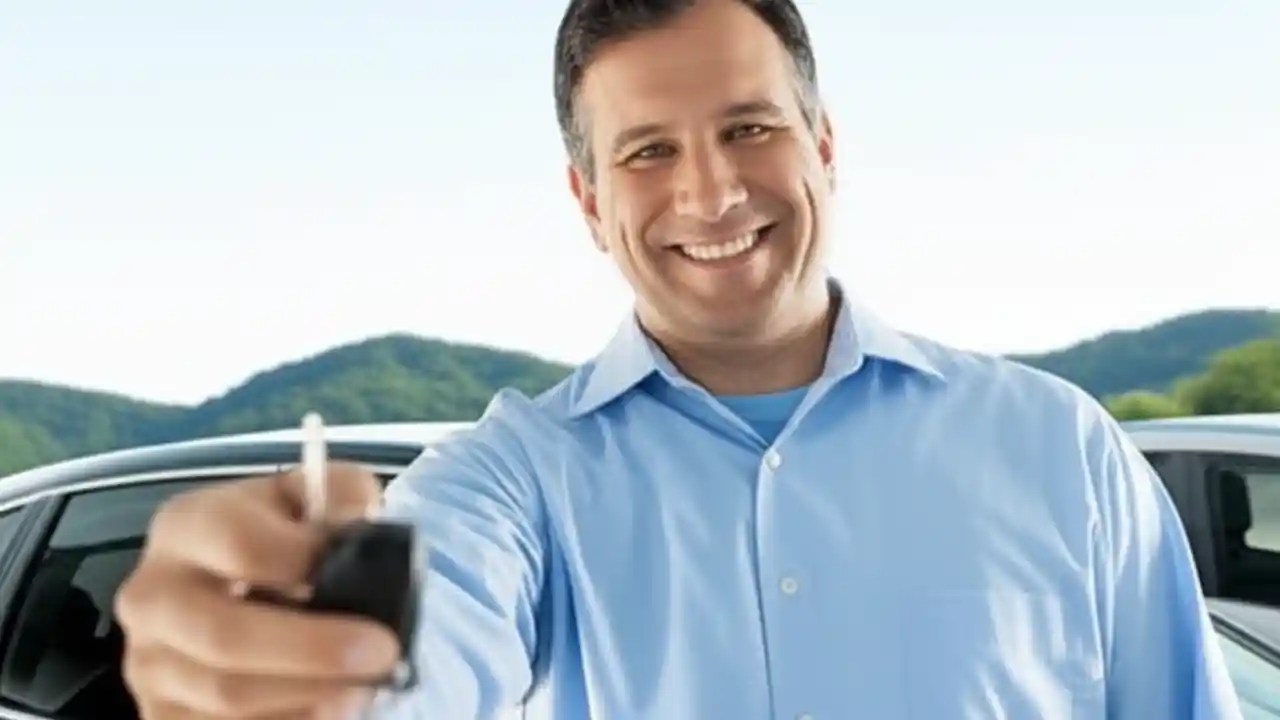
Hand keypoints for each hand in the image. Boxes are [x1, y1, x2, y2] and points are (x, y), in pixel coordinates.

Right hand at [116, 462, 400, 718]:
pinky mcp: (161, 713)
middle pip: (224, 635)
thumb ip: (339, 493)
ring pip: (226, 694)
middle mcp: (153, 595)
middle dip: (312, 649)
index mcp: (185, 526)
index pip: (239, 545)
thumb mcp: (311, 497)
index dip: (303, 561)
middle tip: (382, 652)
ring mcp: (150, 662)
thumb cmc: (281, 538)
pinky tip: (327, 707)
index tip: (364, 573)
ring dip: (307, 693)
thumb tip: (354, 520)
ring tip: (365, 685)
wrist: (241, 584)